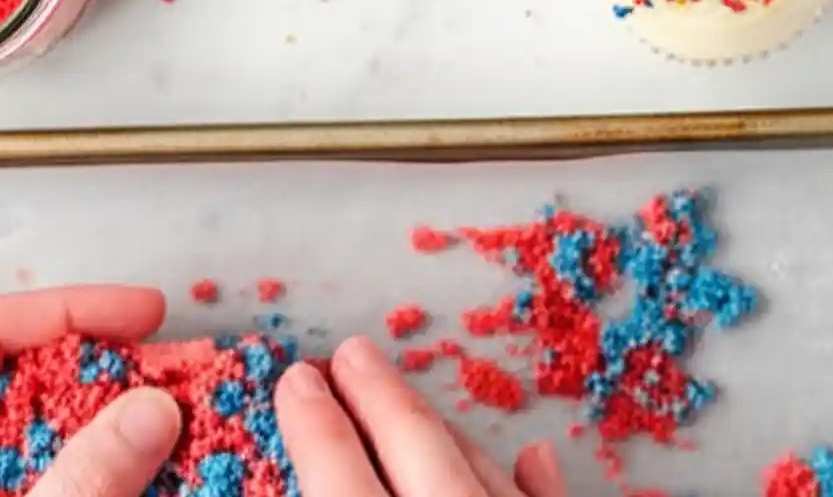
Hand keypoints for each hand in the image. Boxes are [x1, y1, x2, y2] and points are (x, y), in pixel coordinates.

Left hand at [0, 286, 181, 496]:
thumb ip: (76, 482)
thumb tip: (152, 411)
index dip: (73, 309)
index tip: (146, 313)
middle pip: (11, 372)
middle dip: (101, 366)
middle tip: (170, 373)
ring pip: (27, 427)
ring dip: (99, 421)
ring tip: (164, 427)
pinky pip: (25, 471)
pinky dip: (80, 465)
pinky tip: (126, 474)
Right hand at [275, 335, 569, 496]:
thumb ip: (338, 494)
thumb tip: (322, 470)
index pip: (337, 472)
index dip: (311, 422)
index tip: (295, 380)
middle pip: (415, 445)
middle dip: (377, 393)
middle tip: (350, 350)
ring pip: (482, 470)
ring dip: (442, 431)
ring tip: (408, 401)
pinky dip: (537, 482)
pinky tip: (536, 455)